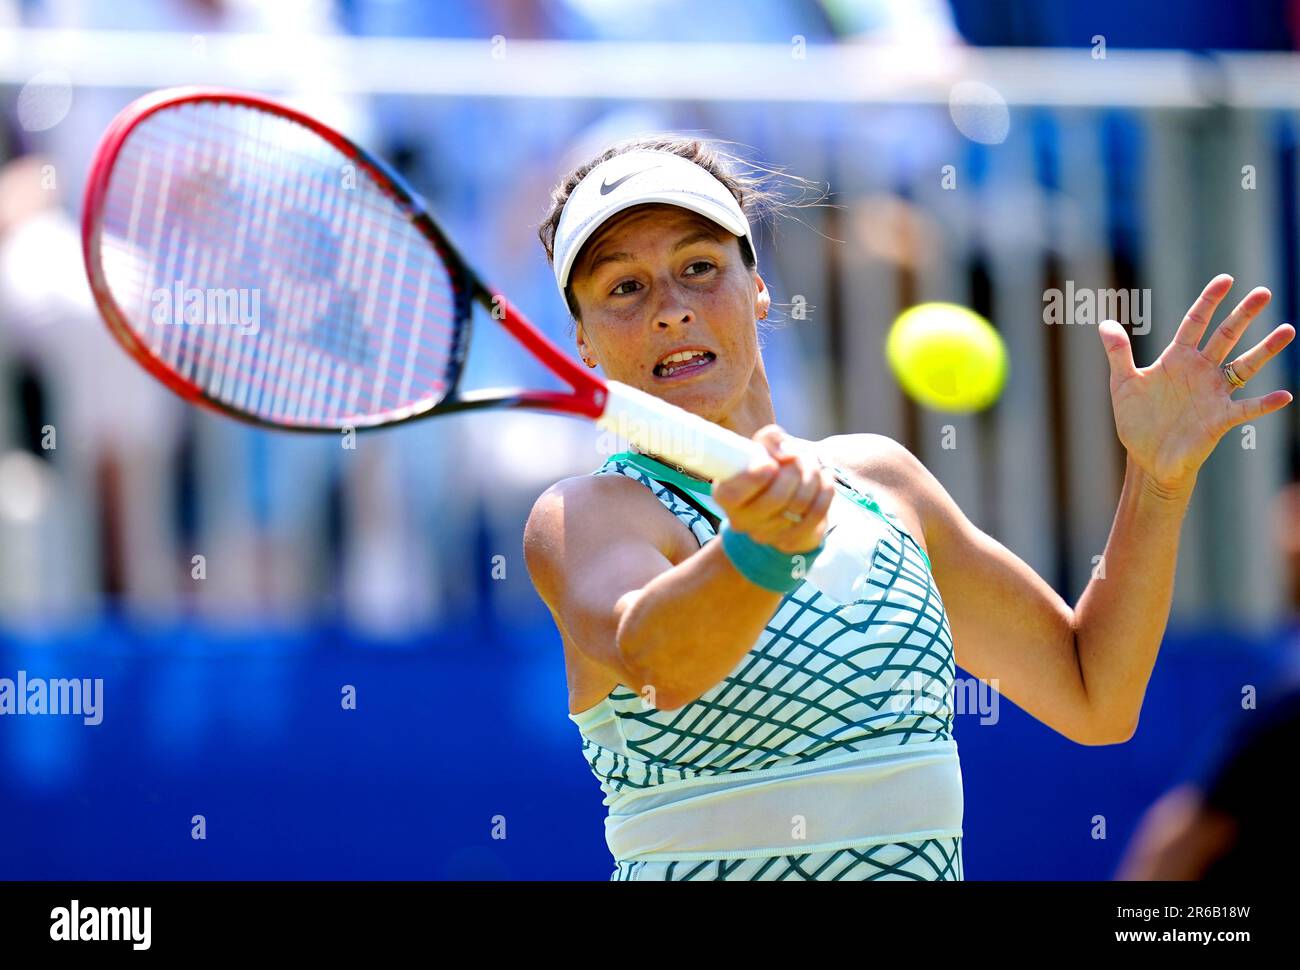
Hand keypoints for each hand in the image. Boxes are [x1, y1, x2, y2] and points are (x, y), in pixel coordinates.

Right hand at [713, 424, 835, 553]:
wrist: (792, 489)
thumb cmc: (773, 463)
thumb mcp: (766, 444)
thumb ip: (772, 439)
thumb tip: (787, 454)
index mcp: (724, 494)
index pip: (733, 495)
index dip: (754, 479)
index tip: (770, 464)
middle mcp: (741, 520)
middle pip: (775, 499)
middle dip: (795, 471)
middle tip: (799, 457)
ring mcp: (765, 535)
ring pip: (799, 504)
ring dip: (813, 477)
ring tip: (811, 466)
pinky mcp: (791, 542)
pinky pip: (817, 514)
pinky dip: (825, 491)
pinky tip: (823, 480)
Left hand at [1098, 275, 1293, 495]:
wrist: (1147, 458)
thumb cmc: (1137, 420)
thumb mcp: (1124, 383)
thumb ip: (1118, 352)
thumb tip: (1105, 323)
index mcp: (1177, 359)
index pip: (1195, 323)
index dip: (1209, 301)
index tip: (1226, 280)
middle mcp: (1201, 371)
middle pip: (1225, 337)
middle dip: (1243, 315)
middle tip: (1264, 292)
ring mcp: (1213, 393)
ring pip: (1244, 366)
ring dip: (1265, 349)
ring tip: (1288, 330)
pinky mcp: (1220, 419)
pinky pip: (1246, 408)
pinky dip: (1264, 403)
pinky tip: (1283, 396)